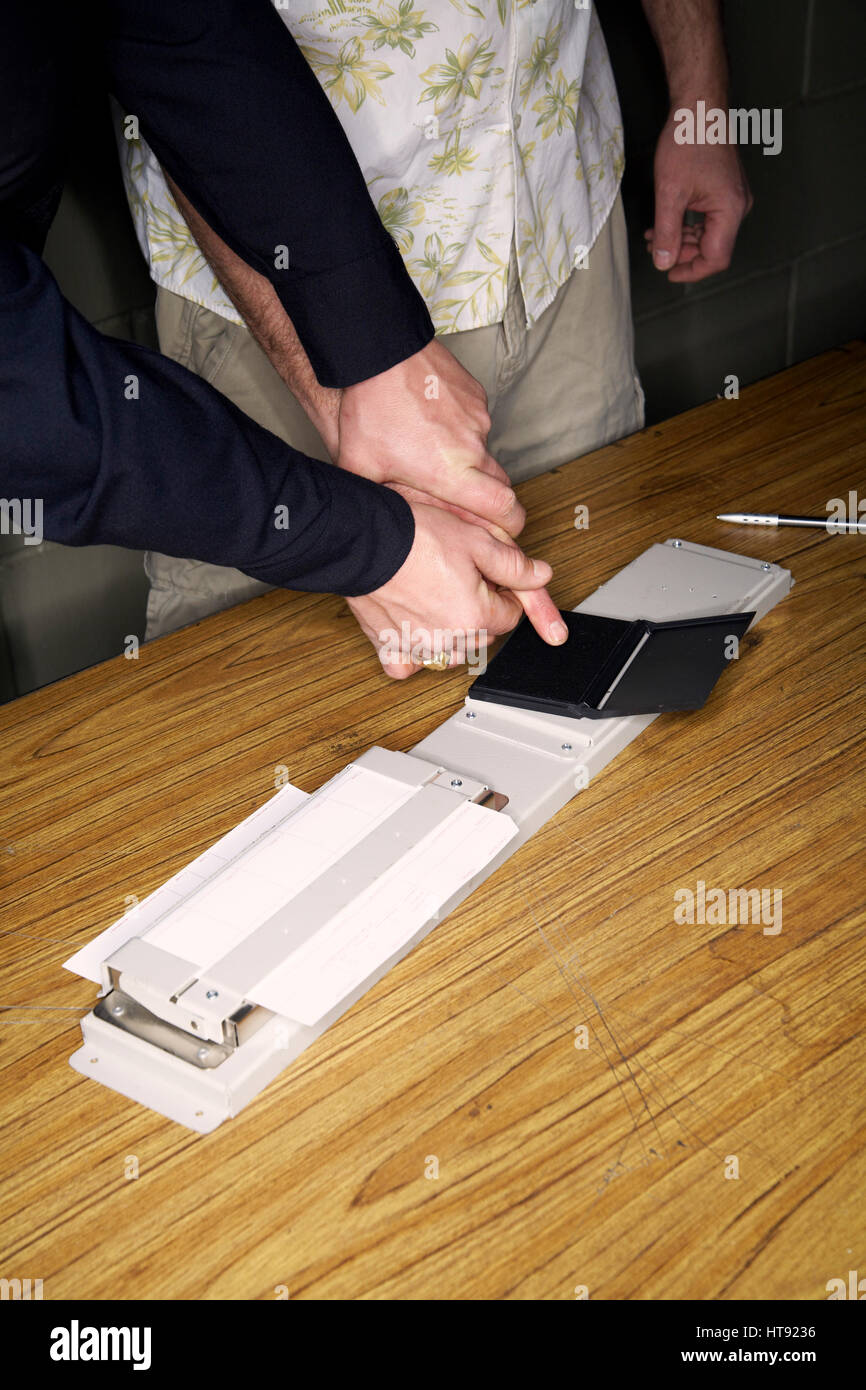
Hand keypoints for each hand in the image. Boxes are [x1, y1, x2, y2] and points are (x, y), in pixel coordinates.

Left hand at [336, 339, 524, 537]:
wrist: (380, 352)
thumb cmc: (369, 408)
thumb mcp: (359, 465)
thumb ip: (375, 498)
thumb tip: (377, 520)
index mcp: (450, 472)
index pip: (503, 507)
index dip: (510, 523)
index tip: (506, 530)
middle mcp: (472, 446)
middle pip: (501, 484)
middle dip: (491, 497)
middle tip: (467, 498)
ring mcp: (478, 418)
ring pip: (484, 450)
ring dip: (467, 457)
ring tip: (432, 448)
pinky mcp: (476, 395)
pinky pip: (476, 421)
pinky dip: (460, 428)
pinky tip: (432, 421)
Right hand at [347, 498, 566, 678]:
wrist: (363, 538)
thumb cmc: (414, 536)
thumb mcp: (477, 540)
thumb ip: (514, 565)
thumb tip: (541, 575)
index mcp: (475, 616)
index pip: (510, 616)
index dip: (504, 592)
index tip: (490, 576)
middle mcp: (448, 640)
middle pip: (483, 636)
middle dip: (481, 612)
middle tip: (463, 579)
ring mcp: (417, 647)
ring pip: (452, 653)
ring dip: (454, 634)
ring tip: (440, 598)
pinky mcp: (389, 645)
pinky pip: (408, 666)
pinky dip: (415, 656)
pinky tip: (417, 633)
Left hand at [645, 107, 752, 281]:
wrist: (700, 106)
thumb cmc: (687, 141)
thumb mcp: (670, 192)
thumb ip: (667, 232)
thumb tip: (663, 263)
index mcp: (730, 210)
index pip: (716, 258)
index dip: (691, 271)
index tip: (668, 272)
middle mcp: (738, 207)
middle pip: (713, 249)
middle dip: (682, 254)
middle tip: (654, 249)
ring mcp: (734, 198)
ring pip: (709, 235)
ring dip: (682, 240)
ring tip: (654, 237)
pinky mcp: (726, 191)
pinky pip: (709, 219)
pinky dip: (688, 225)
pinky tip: (666, 223)